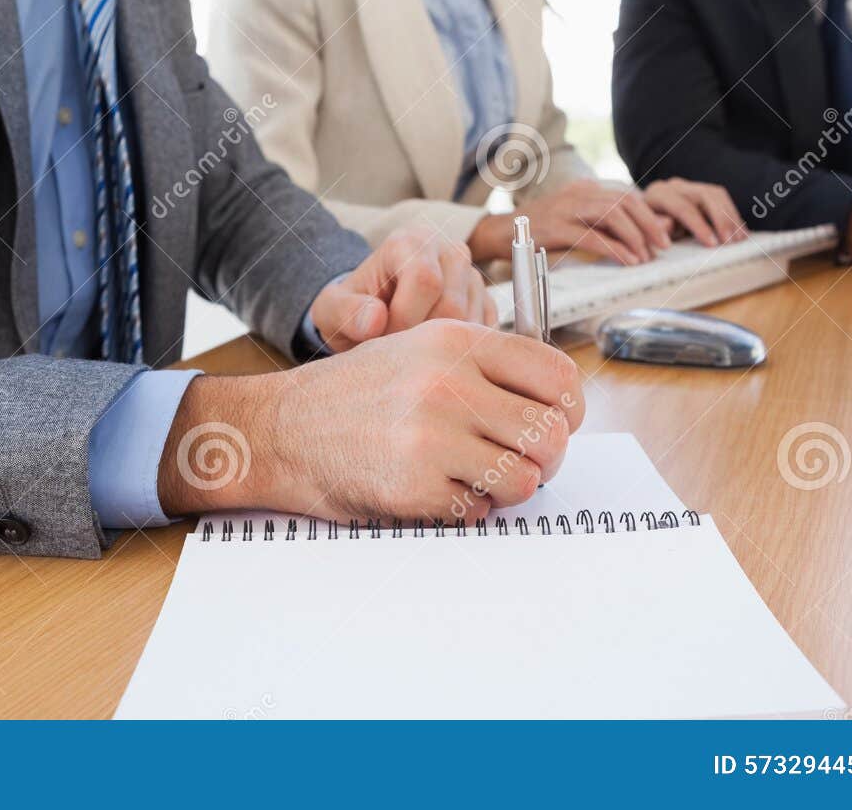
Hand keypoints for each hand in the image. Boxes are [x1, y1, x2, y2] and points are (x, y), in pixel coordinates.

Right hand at [158, 321, 584, 521]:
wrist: (282, 429)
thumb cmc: (354, 394)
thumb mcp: (419, 350)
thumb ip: (484, 366)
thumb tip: (557, 403)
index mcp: (457, 341)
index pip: (558, 376)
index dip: (569, 409)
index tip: (558, 424)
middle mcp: (449, 381)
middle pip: (551, 433)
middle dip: (544, 459)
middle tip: (521, 463)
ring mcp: (432, 434)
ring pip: (524, 478)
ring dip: (507, 488)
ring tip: (476, 478)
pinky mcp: (415, 484)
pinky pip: (479, 509)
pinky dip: (467, 509)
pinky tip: (439, 492)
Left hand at [308, 226, 494, 352]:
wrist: (372, 310)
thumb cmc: (354, 308)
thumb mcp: (332, 311)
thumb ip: (346, 313)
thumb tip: (375, 320)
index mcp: (411, 241)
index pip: (425, 280)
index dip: (403, 319)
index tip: (382, 336)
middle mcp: (449, 251)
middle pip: (452, 306)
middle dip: (421, 337)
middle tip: (395, 346)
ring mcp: (473, 276)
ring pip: (471, 324)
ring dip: (440, 347)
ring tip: (411, 345)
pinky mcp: (486, 302)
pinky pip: (485, 335)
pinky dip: (458, 351)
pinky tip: (432, 349)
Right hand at [466, 179, 671, 265]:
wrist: (498, 231)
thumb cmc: (539, 230)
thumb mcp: (571, 218)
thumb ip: (598, 221)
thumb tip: (632, 233)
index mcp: (584, 190)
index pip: (625, 196)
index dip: (648, 215)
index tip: (663, 235)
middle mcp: (577, 194)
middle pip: (623, 202)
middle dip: (648, 224)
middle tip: (663, 245)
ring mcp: (565, 210)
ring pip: (611, 216)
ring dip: (634, 236)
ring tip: (647, 256)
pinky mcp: (555, 228)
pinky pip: (592, 237)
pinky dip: (614, 249)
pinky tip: (627, 260)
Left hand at [641, 178, 749, 245]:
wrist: (645, 219)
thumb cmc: (645, 228)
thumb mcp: (647, 231)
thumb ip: (656, 227)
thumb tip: (668, 225)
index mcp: (658, 194)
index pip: (683, 207)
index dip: (699, 226)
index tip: (712, 243)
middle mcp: (675, 186)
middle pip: (705, 196)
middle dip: (721, 219)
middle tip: (730, 241)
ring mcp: (690, 187)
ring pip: (717, 195)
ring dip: (731, 217)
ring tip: (739, 239)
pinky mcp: (702, 192)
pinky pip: (722, 199)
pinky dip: (732, 216)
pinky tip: (740, 232)